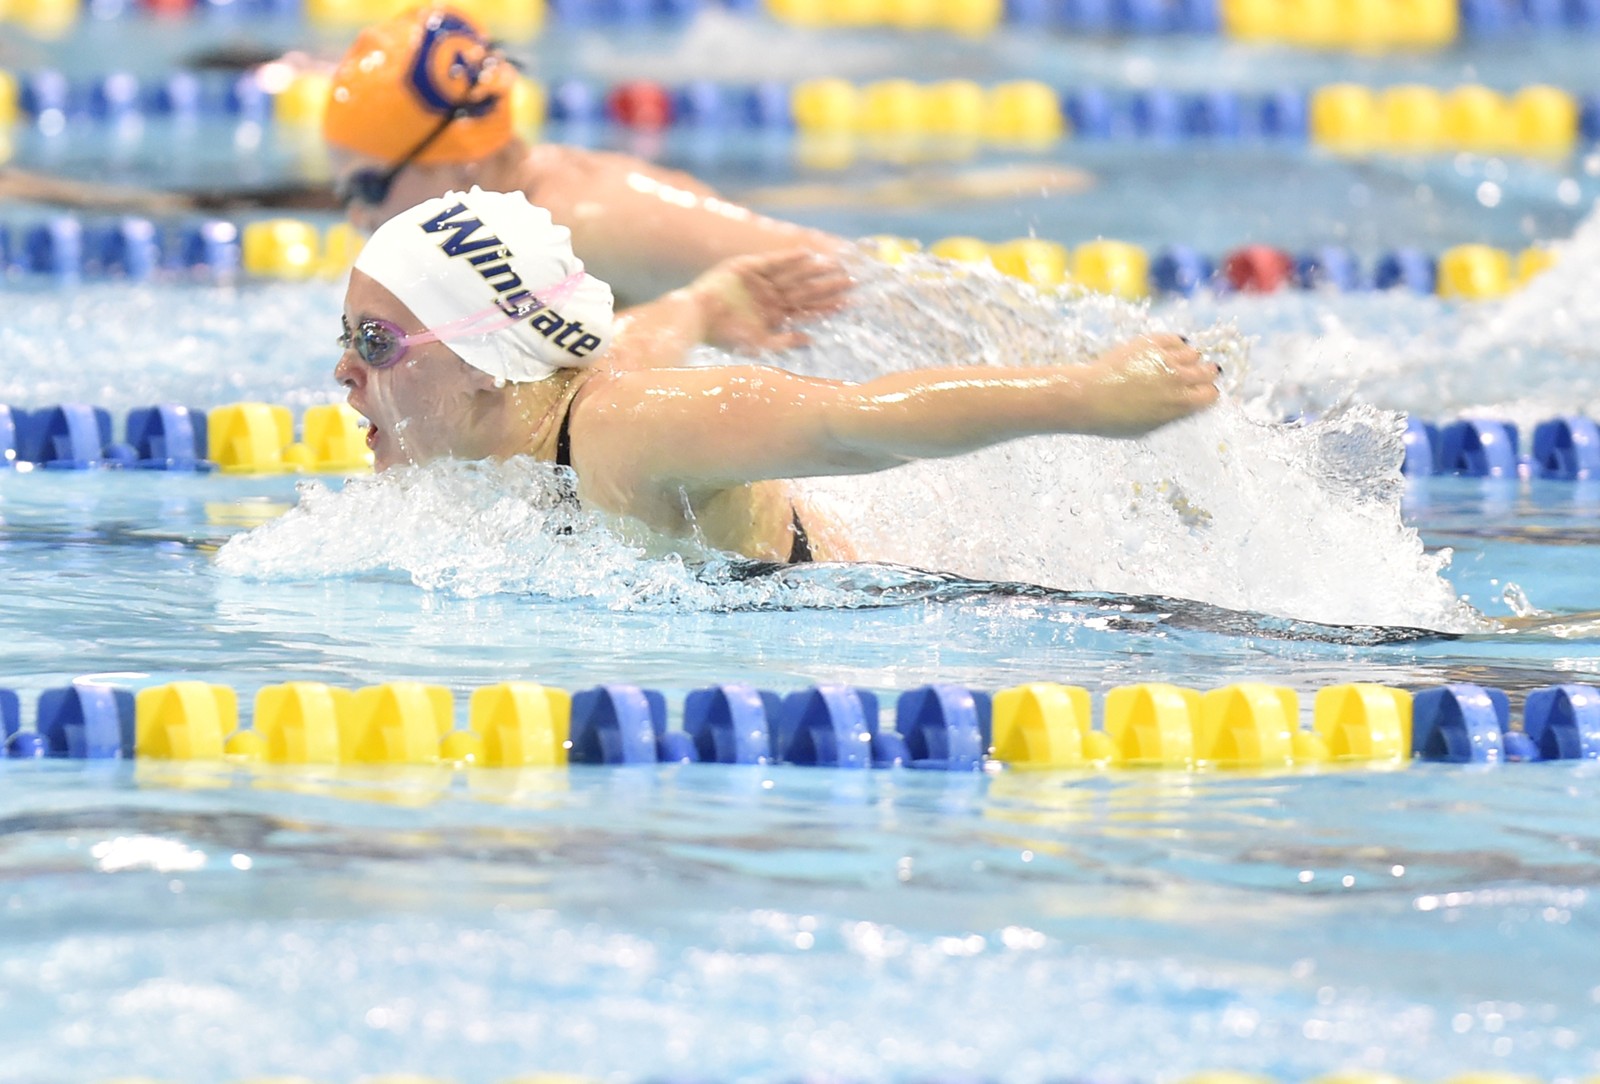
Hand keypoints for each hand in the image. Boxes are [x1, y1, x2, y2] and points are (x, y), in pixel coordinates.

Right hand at [692, 249, 852, 354]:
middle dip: (828, 286)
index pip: (807, 310)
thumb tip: (811, 341)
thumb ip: (785, 342)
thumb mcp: (758, 344)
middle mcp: (770, 297)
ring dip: (814, 271)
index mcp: (774, 316)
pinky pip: (773, 262)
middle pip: (805, 291)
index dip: (828, 307)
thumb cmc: (723, 337)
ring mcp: (759, 281)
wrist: (695, 320)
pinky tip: (809, 256)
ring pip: (794, 275)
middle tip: (852, 281)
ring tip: (836, 267)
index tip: (850, 303)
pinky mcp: (746, 267)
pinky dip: (789, 259)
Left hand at [1078, 333, 1221, 437]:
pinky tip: (1169, 349)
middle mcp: (1178, 379)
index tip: (1201, 392)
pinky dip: (1175, 344)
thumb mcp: (1149, 427)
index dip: (1206, 393)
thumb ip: (1171, 414)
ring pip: (1193, 352)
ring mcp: (1165, 358)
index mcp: (1181, 403)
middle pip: (1207, 370)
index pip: (1210, 393)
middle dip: (1204, 373)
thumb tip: (1183, 406)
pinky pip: (1174, 339)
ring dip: (1189, 358)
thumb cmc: (1114, 420)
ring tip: (1178, 362)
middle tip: (1197, 375)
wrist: (1088, 397)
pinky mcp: (1150, 343)